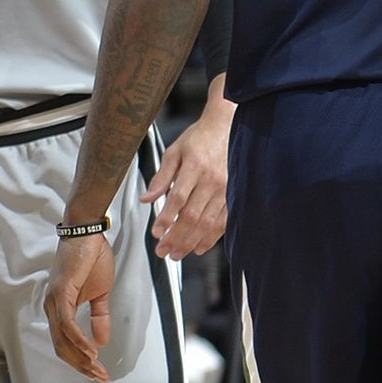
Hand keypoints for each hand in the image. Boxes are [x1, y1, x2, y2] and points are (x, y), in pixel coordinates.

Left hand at [45, 228, 116, 381]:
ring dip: (81, 358)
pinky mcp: (60, 293)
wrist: (88, 235)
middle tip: (100, 378)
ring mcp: (53, 301)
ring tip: (97, 369)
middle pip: (61, 347)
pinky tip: (91, 351)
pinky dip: (79, 340)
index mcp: (59, 309)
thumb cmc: (92, 260)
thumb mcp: (99, 295)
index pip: (65, 344)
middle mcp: (51, 308)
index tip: (99, 373)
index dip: (80, 362)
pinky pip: (67, 324)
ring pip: (63, 339)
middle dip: (81, 366)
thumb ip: (99, 318)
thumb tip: (102, 342)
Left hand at [145, 99, 232, 258]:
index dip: (166, 218)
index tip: (156, 232)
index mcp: (195, 168)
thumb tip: (147, 199)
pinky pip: (223, 222)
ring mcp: (226, 190)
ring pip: (208, 223)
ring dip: (191, 241)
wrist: (227, 128)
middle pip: (192, 216)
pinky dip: (211, 238)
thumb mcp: (174, 152)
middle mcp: (213, 181)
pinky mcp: (234, 196)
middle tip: (163, 251)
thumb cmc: (199, 139)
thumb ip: (160, 177)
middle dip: (176, 237)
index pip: (178, 199)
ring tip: (177, 254)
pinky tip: (199, 248)